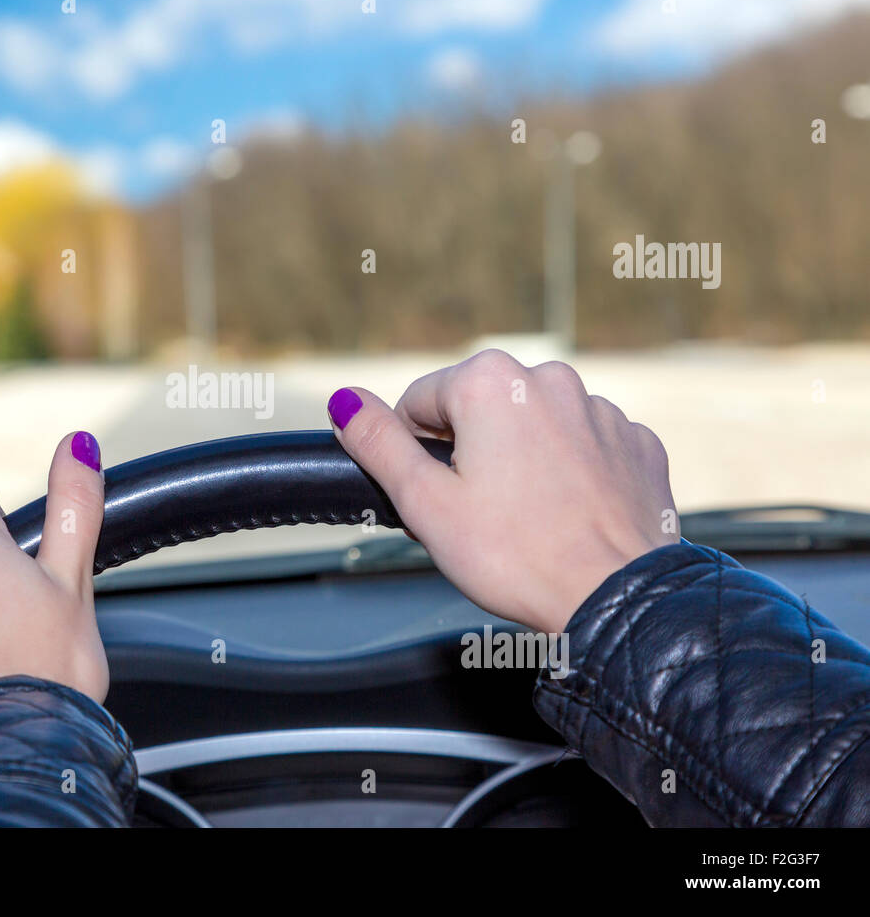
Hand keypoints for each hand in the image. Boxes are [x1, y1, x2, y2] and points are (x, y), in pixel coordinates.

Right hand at [327, 350, 677, 633]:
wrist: (617, 600)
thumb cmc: (518, 557)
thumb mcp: (423, 502)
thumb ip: (378, 443)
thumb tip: (345, 401)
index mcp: (490, 382)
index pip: (418, 403)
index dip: (413, 453)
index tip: (435, 497)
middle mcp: (549, 379)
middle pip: (477, 410)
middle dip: (468, 455)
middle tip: (476, 517)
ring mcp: (599, 409)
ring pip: (532, 427)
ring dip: (519, 462)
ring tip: (523, 522)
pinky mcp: (634, 442)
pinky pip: (582, 447)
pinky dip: (569, 474)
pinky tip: (564, 516)